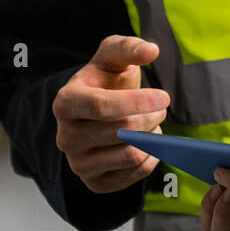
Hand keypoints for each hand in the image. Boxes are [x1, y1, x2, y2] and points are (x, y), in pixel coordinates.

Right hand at [52, 35, 169, 192]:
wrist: (96, 112)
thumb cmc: (105, 80)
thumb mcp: (112, 56)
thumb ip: (130, 47)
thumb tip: (151, 50)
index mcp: (65, 102)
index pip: (102, 107)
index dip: (137, 102)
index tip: (164, 97)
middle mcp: (65, 137)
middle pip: (121, 131)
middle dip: (150, 117)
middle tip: (160, 107)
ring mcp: (78, 164)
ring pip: (130, 154)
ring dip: (152, 137)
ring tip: (152, 123)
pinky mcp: (95, 183)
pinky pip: (134, 176)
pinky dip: (151, 158)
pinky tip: (149, 142)